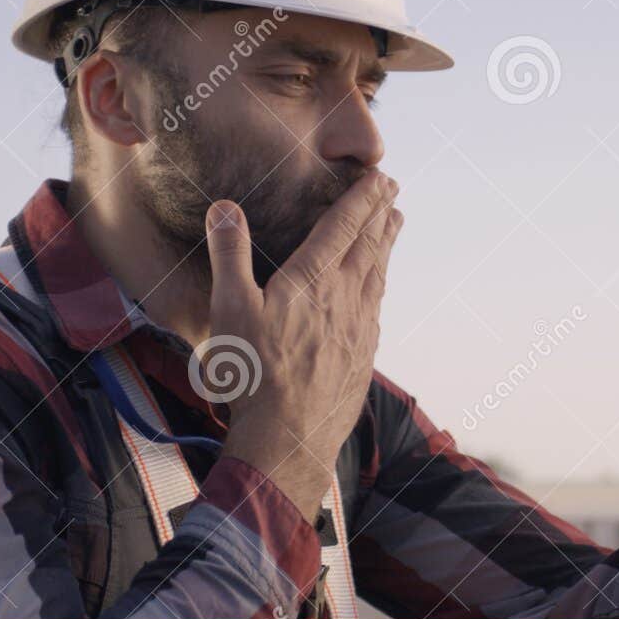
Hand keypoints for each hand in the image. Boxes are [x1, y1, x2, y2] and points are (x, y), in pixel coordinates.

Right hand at [204, 171, 402, 519]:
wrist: (287, 442)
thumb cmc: (253, 375)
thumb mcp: (229, 309)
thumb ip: (229, 255)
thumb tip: (224, 206)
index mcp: (312, 282)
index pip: (343, 228)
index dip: (362, 199)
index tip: (379, 176)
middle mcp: (344, 301)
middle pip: (368, 247)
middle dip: (380, 214)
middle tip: (392, 190)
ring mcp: (357, 331)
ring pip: (377, 276)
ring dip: (385, 246)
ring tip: (394, 225)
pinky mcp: (361, 359)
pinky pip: (375, 310)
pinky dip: (380, 286)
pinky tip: (378, 289)